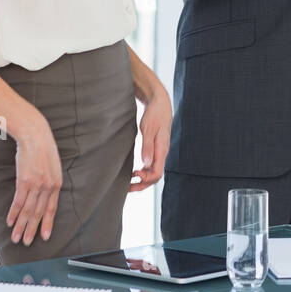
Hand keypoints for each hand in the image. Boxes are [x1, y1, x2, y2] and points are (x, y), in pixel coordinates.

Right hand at [6, 112, 62, 246]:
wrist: (35, 134)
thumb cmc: (43, 148)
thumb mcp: (52, 165)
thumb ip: (49, 179)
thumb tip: (44, 191)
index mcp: (56, 184)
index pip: (52, 209)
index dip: (47, 224)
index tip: (44, 237)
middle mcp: (48, 187)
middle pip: (39, 213)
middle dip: (32, 230)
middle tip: (26, 243)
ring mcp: (36, 185)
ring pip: (28, 211)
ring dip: (21, 226)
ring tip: (16, 238)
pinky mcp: (24, 181)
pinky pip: (19, 202)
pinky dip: (14, 214)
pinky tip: (10, 222)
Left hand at [131, 72, 170, 192]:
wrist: (160, 102)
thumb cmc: (155, 113)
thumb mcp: (149, 128)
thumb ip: (147, 146)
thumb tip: (146, 164)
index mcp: (162, 150)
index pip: (157, 173)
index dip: (146, 179)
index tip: (134, 175)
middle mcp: (162, 153)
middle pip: (155, 176)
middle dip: (143, 185)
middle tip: (128, 189)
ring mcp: (159, 151)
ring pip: (153, 172)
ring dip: (142, 180)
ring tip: (129, 184)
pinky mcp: (156, 148)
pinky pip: (151, 165)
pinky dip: (144, 172)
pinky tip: (135, 173)